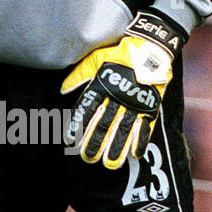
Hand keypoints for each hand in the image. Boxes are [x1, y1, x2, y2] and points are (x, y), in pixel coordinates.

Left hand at [60, 9, 184, 168]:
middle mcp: (117, 96)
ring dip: (116, 148)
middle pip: (104, 123)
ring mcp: (135, 102)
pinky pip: (146, 126)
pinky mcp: (150, 105)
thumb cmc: (117, 54)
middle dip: (95, 143)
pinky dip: (140, 141)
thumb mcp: (94, 60)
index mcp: (102, 85)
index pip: (87, 109)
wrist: (149, 47)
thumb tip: (61, 91)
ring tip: (109, 164)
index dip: (78, 126)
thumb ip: (78, 76)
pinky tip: (134, 155)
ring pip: (124, 129)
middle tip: (87, 158)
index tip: (70, 142)